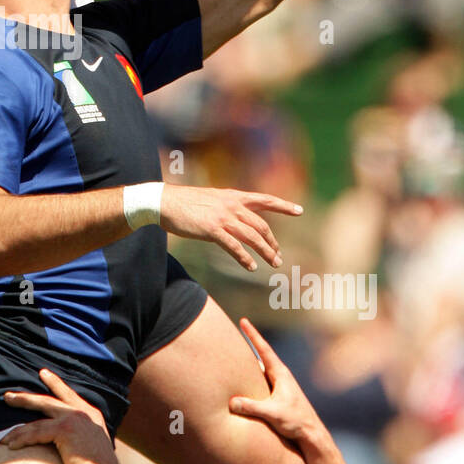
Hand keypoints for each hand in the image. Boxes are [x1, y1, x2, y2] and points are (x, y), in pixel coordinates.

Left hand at [2, 369, 118, 463]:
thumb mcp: (95, 446)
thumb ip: (84, 436)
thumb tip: (71, 441)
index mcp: (92, 415)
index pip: (69, 395)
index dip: (55, 383)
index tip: (43, 373)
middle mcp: (83, 412)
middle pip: (48, 401)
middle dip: (25, 399)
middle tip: (8, 396)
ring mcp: (73, 418)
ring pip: (37, 419)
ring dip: (18, 430)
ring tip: (3, 436)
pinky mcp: (64, 429)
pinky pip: (36, 433)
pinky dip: (22, 440)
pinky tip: (11, 445)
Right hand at [159, 186, 302, 271]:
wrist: (164, 202)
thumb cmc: (185, 202)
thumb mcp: (211, 198)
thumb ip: (227, 206)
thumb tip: (237, 218)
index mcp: (233, 196)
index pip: (264, 200)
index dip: (283, 206)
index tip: (299, 210)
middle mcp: (232, 205)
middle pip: (261, 226)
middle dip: (272, 242)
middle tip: (278, 256)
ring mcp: (223, 217)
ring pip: (252, 237)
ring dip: (265, 252)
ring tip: (272, 263)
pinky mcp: (212, 230)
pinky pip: (234, 247)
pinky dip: (244, 258)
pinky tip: (250, 266)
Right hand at [228, 317, 320, 445]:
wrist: (312, 436)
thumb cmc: (296, 422)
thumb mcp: (272, 413)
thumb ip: (251, 407)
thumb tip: (231, 401)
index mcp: (280, 374)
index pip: (263, 349)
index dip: (252, 334)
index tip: (243, 320)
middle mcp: (280, 377)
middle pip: (260, 357)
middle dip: (248, 346)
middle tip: (235, 334)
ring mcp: (279, 387)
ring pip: (260, 371)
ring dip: (248, 366)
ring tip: (233, 360)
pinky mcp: (278, 397)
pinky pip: (260, 383)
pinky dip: (250, 380)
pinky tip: (242, 386)